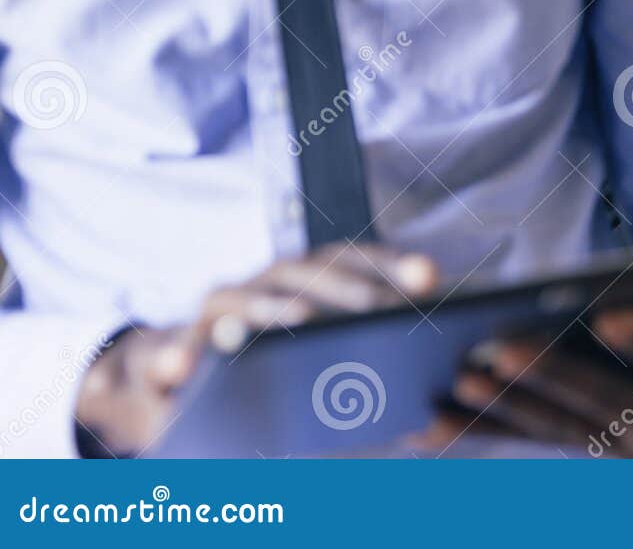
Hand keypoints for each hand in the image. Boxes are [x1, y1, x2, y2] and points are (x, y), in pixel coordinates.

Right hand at [74, 244, 437, 456]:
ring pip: (241, 298)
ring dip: (268, 306)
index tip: (430, 276)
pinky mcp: (166, 349)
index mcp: (312, 284)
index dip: (392, 264)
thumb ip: (363, 369)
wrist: (178, 386)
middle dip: (344, 287)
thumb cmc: (270, 375)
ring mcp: (217, 313)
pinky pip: (165, 352)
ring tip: (298, 319)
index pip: (357, 262)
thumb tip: (427, 407)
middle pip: (307, 273)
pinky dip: (172, 357)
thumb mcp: (318, 371)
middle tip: (379, 305)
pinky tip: (183, 368)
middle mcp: (267, 286)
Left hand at [439, 296, 632, 457]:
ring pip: (566, 428)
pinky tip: (441, 422)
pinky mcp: (600, 457)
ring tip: (461, 382)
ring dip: (511, 410)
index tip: (610, 317)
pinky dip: (493, 434)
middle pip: (607, 400)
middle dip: (553, 375)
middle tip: (500, 347)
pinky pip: (541, 445)